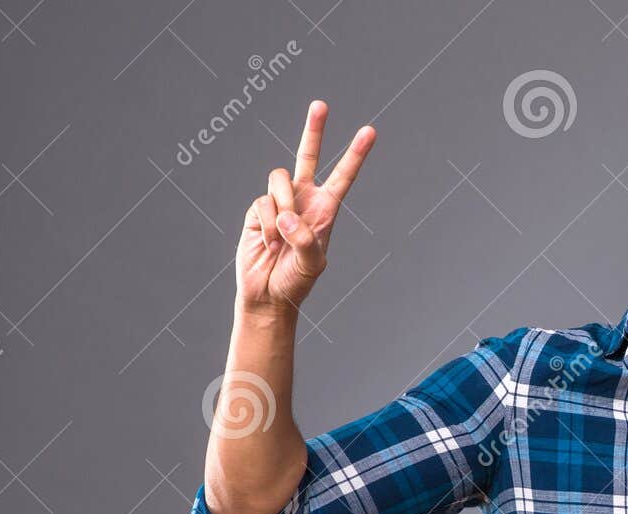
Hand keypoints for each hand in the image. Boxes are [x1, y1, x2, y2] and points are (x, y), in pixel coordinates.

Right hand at [236, 100, 374, 314]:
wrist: (267, 294)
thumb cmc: (295, 281)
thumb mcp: (312, 264)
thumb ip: (305, 239)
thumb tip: (287, 213)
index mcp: (326, 210)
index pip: (343, 176)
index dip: (355, 154)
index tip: (369, 131)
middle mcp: (303, 200)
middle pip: (307, 156)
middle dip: (314, 130)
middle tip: (321, 104)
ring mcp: (279, 202)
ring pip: (279, 178)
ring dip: (281, 205)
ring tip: (282, 237)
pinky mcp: (257, 209)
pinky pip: (262, 202)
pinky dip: (267, 224)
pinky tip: (269, 243)